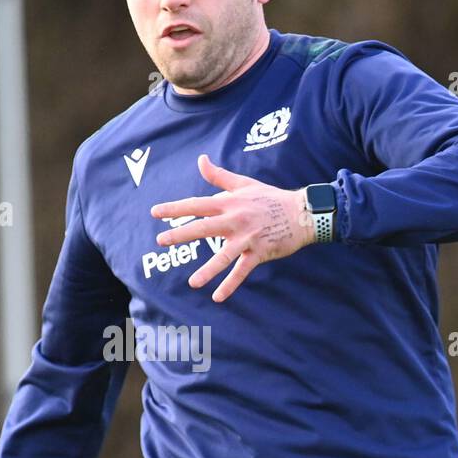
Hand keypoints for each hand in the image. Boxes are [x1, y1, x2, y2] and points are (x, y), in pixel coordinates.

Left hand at [150, 154, 316, 301]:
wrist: (302, 212)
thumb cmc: (271, 197)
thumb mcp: (244, 183)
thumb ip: (219, 176)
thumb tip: (201, 160)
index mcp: (229, 203)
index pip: (197, 205)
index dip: (176, 208)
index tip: (155, 212)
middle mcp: (235, 220)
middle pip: (204, 227)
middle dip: (181, 233)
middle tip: (161, 240)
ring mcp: (247, 238)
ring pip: (224, 256)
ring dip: (208, 270)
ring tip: (192, 283)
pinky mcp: (259, 252)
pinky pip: (242, 271)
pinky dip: (231, 285)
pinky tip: (217, 297)